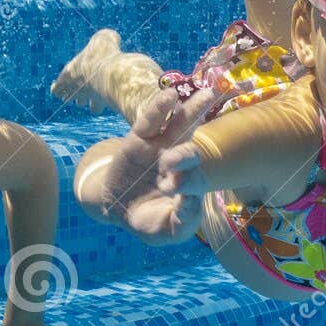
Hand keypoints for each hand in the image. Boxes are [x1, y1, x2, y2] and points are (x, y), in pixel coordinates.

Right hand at [93, 85, 215, 244]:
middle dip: (197, 140)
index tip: (184, 195)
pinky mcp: (138, 141)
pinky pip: (149, 123)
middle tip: (203, 131)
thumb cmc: (150, 222)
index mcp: (189, 183)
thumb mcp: (165, 231)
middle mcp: (178, 162)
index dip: (191, 181)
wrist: (118, 209)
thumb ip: (182, 221)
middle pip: (192, 145)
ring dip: (192, 110)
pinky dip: (159, 108)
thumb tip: (190, 201)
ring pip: (178, 127)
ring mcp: (159, 149)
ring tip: (207, 94)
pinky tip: (169, 96)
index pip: (195, 179)